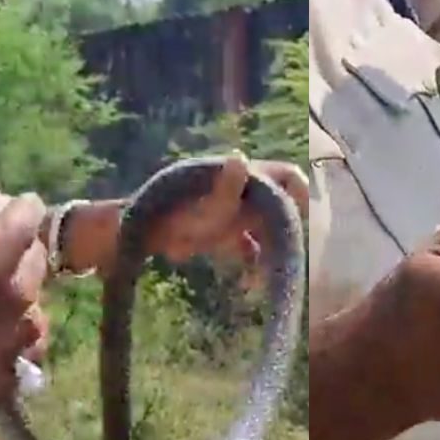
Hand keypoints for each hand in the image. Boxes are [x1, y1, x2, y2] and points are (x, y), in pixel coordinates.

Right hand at [0, 157, 48, 439]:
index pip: (24, 225)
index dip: (21, 210)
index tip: (16, 205)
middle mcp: (4, 312)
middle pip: (35, 266)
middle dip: (22, 250)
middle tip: (0, 247)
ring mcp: (7, 354)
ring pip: (36, 309)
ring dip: (21, 294)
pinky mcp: (5, 387)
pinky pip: (27, 352)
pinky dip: (15, 336)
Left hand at [143, 151, 308, 268]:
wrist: (136, 236)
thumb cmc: (167, 217)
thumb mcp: (199, 207)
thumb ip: (224, 191)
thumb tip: (241, 158)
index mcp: (239, 176)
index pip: (285, 175)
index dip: (299, 193)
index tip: (302, 220)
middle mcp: (241, 190)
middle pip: (279, 201)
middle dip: (287, 226)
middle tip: (291, 252)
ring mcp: (232, 211)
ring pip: (266, 225)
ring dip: (273, 246)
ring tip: (273, 272)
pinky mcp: (221, 233)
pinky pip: (249, 244)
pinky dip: (254, 259)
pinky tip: (251, 281)